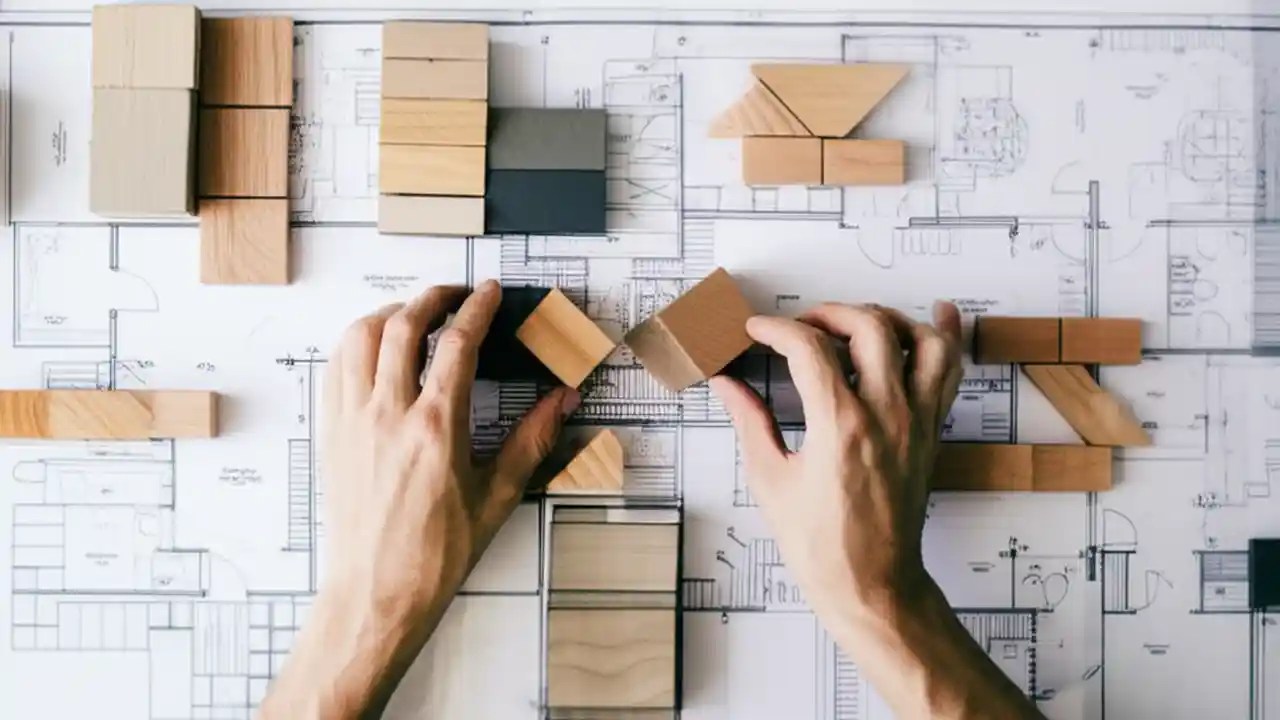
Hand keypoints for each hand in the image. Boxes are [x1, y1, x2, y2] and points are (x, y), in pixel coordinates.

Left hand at [262, 281, 579, 718]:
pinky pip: (335, 368)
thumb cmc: (434, 555)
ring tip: (415, 314)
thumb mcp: (497, 497)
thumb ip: (531, 441)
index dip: (476, 308)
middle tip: (456, 294)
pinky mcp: (332, 435)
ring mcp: (353, 422)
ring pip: (361, 337)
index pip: (457, 344)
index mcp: (435, 429)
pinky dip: (356, 343)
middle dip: (433, 297)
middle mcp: (388, 415)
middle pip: (404, 325)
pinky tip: (375, 349)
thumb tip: (562, 402)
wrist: (376, 594)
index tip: (489, 293)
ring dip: (389, 313)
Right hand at [711, 302, 1039, 718]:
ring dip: (887, 318)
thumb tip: (728, 385)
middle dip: (829, 313)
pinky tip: (938, 313)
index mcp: (840, 427)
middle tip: (802, 327)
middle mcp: (886, 415)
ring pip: (921, 339)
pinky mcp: (932, 431)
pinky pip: (951, 372)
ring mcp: (917, 421)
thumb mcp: (771, 481)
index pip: (809, 348)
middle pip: (869, 327)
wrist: (872, 584)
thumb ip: (751, 422)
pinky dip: (948, 336)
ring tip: (856, 324)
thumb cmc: (822, 545)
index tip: (758, 330)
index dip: (777, 328)